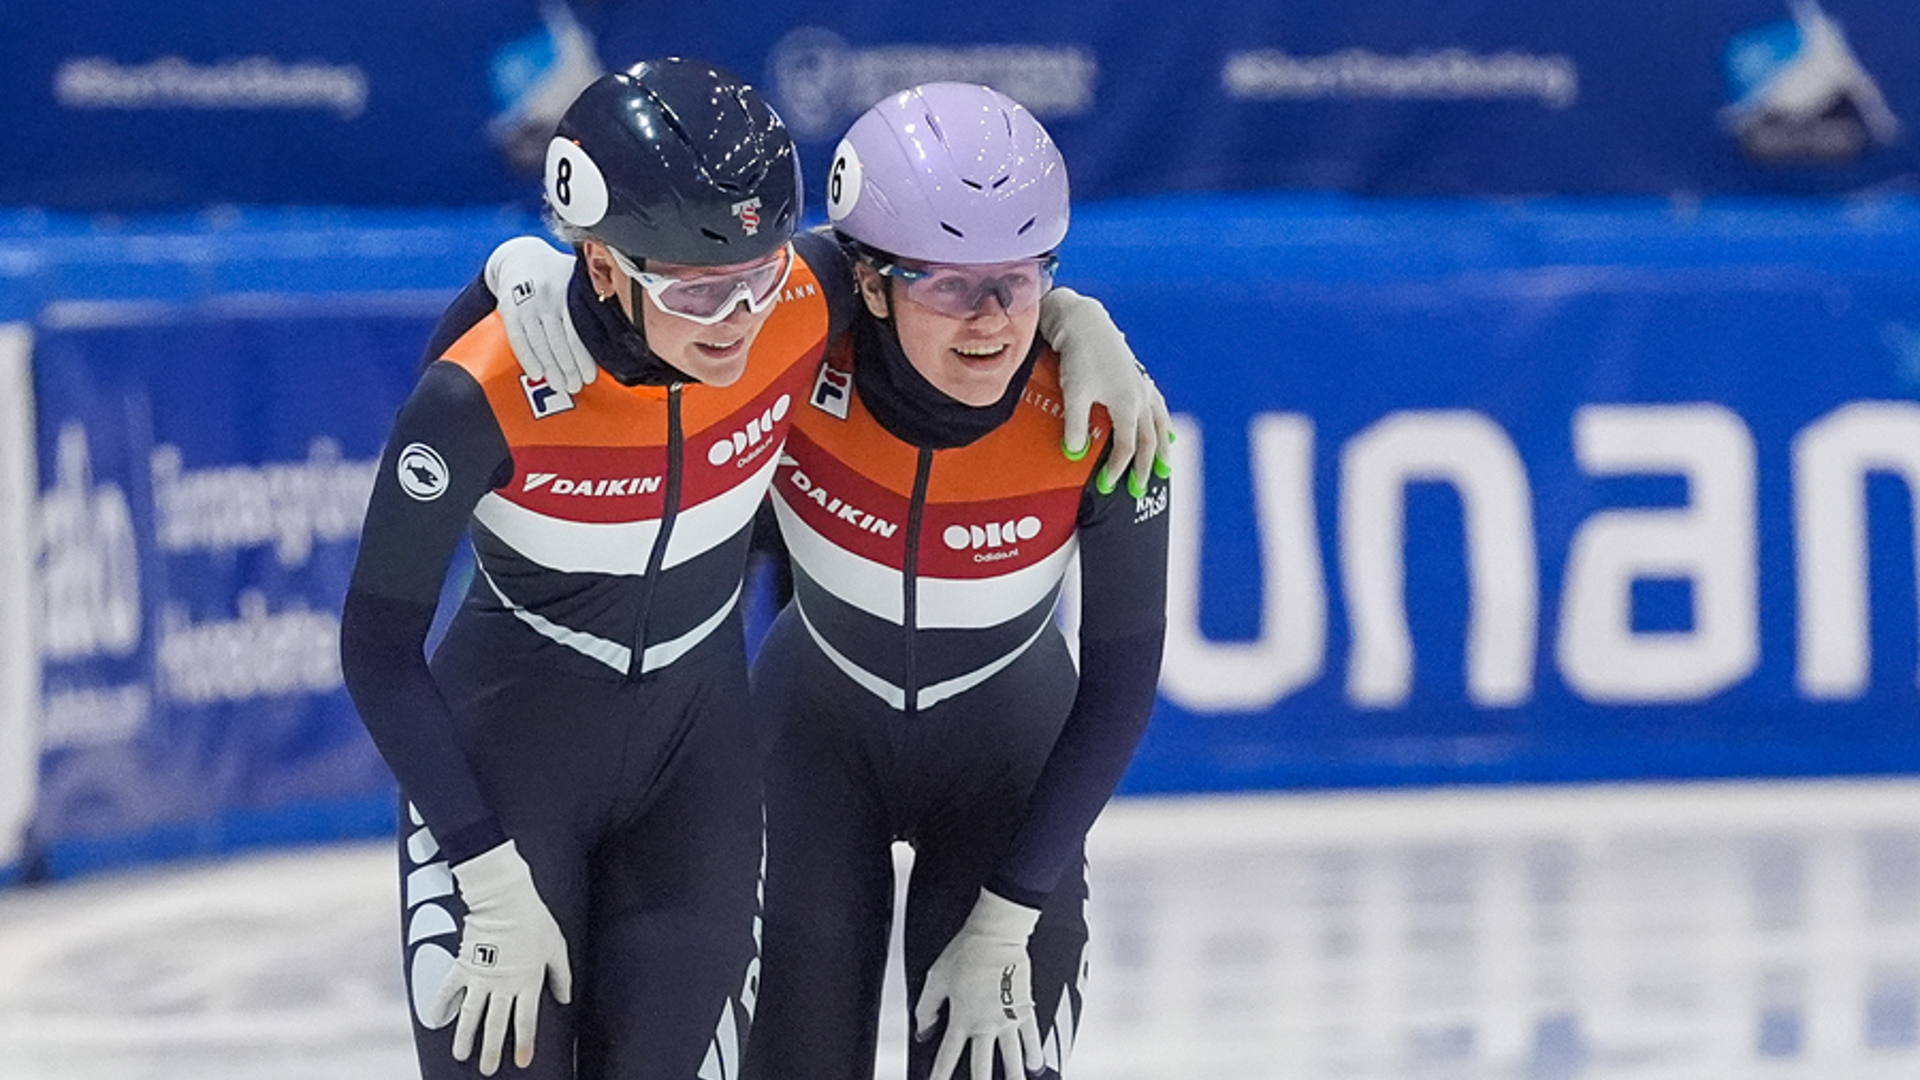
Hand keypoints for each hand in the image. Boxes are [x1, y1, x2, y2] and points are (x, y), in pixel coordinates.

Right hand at [431, 840, 572, 1075]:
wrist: (504, 897)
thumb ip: (561, 975)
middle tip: (488, 1070)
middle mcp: (503, 985)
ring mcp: (480, 977)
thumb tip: (565, 998)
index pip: (526, 1021)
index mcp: (527, 982)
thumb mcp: (557, 947)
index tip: (522, 1062)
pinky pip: (448, 990)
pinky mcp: (462, 965)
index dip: (524, 1043)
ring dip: (465, 1037)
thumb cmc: (535, 920)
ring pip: (470, 1015)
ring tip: (461, 1055)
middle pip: (496, 1025)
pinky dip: (440, 1004)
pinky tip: (436, 1019)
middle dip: (492, 1050)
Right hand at [485, 236, 596, 393]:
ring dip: (549, 367)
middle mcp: (548, 295)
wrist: (519, 256)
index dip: (583, 356)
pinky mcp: (508, 306)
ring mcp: (527, 301)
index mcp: (569, 290)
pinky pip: (518, 337)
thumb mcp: (577, 277)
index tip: (590, 376)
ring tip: (559, 385)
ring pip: (539, 341)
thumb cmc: (558, 273)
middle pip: (558, 339)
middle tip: (575, 387)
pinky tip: (536, 373)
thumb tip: (623, 319)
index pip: (578, 329)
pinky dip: (527, 357)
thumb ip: (596, 295)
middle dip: (567, 367)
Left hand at [914, 890, 1043, 1079]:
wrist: (997, 934)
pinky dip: (1034, 1052)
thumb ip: (927, 1008)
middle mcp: (986, 1024)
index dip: (939, 1076)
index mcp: (962, 1018)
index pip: (947, 1056)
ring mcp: (1007, 1019)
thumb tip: (923, 1029)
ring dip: (1012, 1076)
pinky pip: (1031, 1036)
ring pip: (1010, 1058)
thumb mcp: (936, 978)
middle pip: (981, 1066)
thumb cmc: (968, 952)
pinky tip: (1036, 1065)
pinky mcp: (1024, 1008)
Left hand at [1040, 286, 1173, 498]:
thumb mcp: (1074, 394)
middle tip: (1139, 491)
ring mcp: (1142, 386)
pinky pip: (1157, 405)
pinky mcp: (1138, 377)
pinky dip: (1162, 422)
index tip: (1106, 486)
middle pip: (1149, 440)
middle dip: (1145, 468)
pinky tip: (1164, 430)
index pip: (1127, 447)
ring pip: (1159, 424)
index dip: (1118, 469)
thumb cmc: (1078, 357)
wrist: (1084, 322)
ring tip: (1165, 468)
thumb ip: (1076, 426)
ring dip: (1162, 448)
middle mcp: (1141, 397)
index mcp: (1127, 404)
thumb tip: (1074, 454)